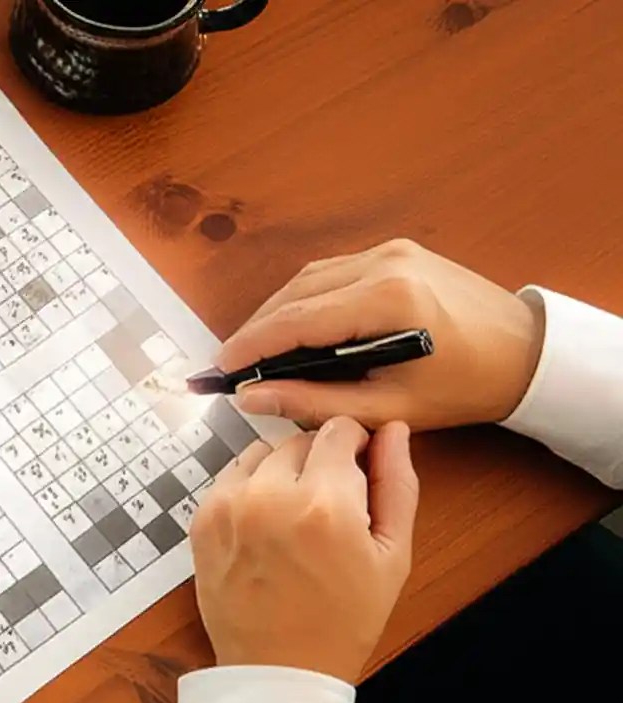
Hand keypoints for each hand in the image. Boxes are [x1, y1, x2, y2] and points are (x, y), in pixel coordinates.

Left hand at [190, 418, 419, 683]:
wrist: (278, 668)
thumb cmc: (344, 618)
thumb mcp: (391, 556)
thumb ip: (396, 485)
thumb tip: (394, 430)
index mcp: (325, 505)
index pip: (339, 430)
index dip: (354, 445)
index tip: (356, 470)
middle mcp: (270, 495)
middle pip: (300, 440)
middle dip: (319, 461)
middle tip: (327, 506)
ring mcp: (229, 505)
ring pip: (262, 453)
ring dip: (281, 472)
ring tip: (294, 516)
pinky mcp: (202, 518)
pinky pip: (231, 477)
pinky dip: (250, 489)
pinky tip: (265, 526)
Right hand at [217, 238, 542, 429]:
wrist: (526, 352)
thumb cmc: (466, 386)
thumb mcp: (388, 407)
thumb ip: (314, 402)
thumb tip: (253, 398)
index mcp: (387, 301)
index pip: (296, 321)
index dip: (250, 346)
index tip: (219, 369)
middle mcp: (383, 263)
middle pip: (294, 293)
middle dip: (257, 329)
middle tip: (231, 365)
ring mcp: (389, 250)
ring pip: (308, 278)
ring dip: (277, 311)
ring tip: (256, 349)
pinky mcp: (394, 250)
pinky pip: (331, 272)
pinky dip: (304, 298)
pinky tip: (292, 326)